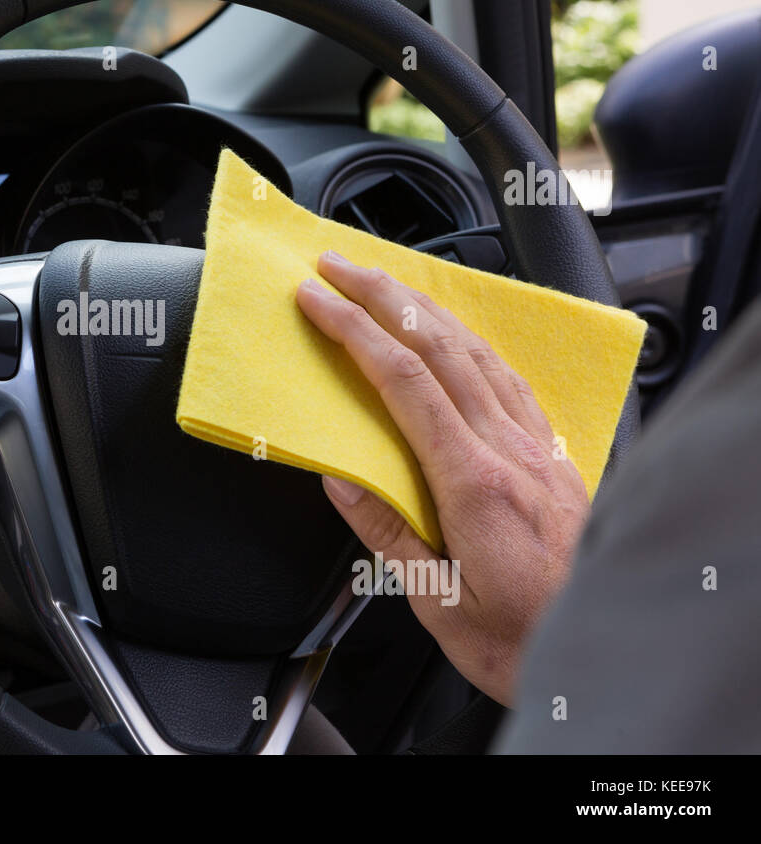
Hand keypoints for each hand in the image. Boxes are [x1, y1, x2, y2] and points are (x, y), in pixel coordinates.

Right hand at [295, 251, 589, 705]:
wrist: (597, 650)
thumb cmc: (516, 638)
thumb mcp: (434, 599)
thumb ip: (387, 531)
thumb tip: (338, 475)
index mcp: (474, 482)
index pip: (402, 380)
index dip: (354, 330)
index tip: (317, 299)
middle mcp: (510, 450)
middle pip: (439, 347)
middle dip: (382, 296)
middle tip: (339, 264)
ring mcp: (536, 447)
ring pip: (477, 352)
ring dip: (425, 308)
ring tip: (386, 281)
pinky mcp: (552, 455)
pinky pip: (509, 378)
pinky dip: (472, 341)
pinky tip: (456, 334)